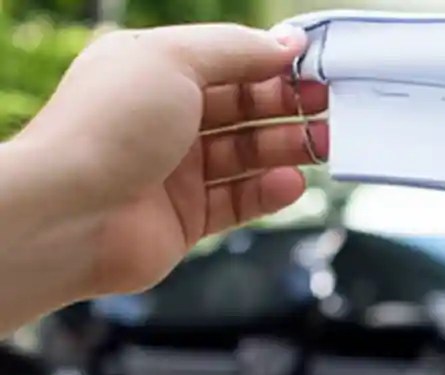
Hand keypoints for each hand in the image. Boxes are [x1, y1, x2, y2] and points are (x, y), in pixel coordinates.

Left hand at [8, 22, 327, 301]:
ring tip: (325, 146)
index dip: (273, 64)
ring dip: (288, 148)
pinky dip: (269, 192)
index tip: (318, 68)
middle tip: (332, 109)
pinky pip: (239, 201)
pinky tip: (292, 183)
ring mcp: (174, 172)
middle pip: (243, 109)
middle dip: (289, 106)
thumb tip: (287, 43)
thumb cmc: (109, 126)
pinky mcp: (185, 219)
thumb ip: (236, 49)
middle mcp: (163, 119)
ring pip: (247, 155)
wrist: (69, 213)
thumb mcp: (174, 59)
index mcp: (153, 71)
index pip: (227, 61)